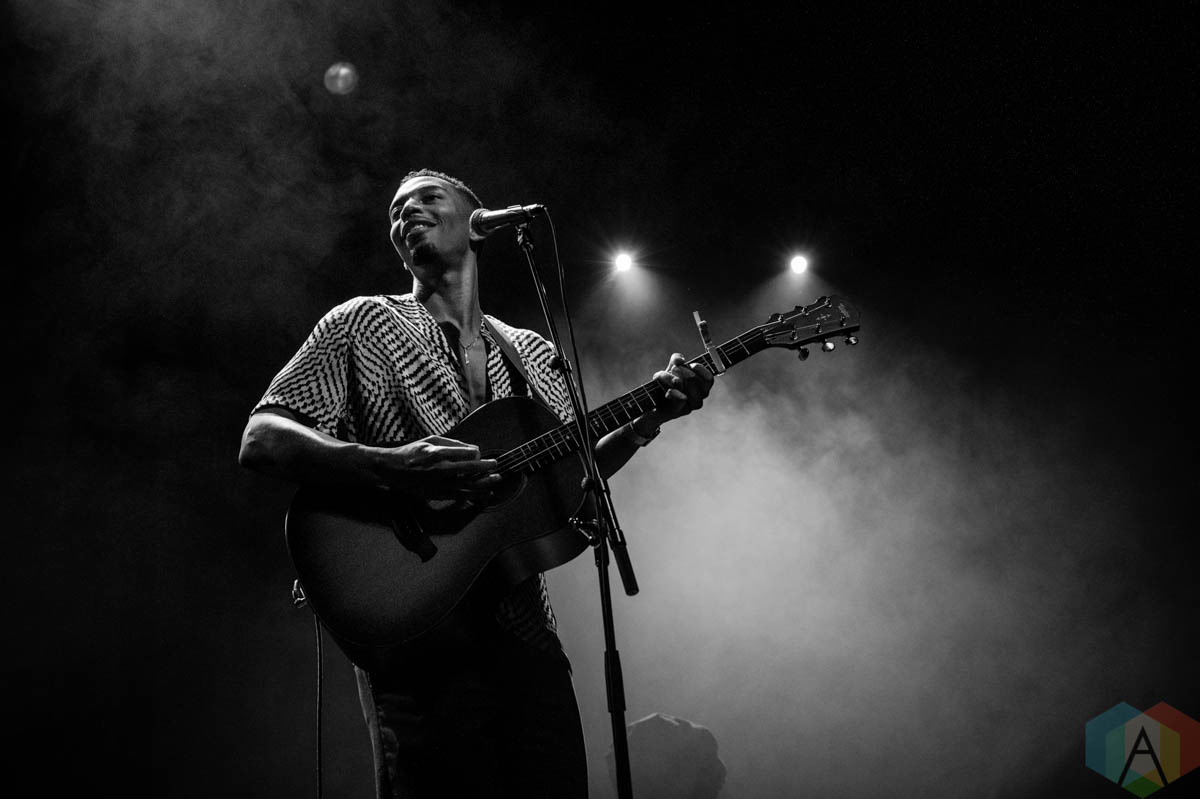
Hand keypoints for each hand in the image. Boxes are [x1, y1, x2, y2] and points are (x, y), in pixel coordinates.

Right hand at [370, 435, 500, 500]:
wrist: (392, 469)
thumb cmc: (412, 451)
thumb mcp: (430, 439)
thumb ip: (453, 443)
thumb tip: (474, 449)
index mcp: (438, 452)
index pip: (467, 453)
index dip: (477, 454)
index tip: (480, 454)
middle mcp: (439, 469)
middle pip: (470, 469)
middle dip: (486, 468)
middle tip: (496, 467)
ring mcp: (437, 484)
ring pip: (467, 486)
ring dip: (483, 484)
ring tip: (495, 482)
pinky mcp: (436, 494)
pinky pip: (459, 497)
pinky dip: (473, 495)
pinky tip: (482, 494)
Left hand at [645, 353, 714, 424]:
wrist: (650, 399)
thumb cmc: (665, 382)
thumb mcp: (671, 368)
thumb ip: (676, 360)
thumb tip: (680, 360)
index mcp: (700, 388)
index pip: (709, 380)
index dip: (702, 371)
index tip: (691, 364)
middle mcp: (697, 399)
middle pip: (700, 387)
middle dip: (688, 375)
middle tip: (675, 368)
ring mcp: (687, 408)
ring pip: (692, 396)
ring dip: (680, 383)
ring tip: (670, 376)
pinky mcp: (675, 412)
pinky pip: (681, 403)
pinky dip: (675, 394)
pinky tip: (669, 391)